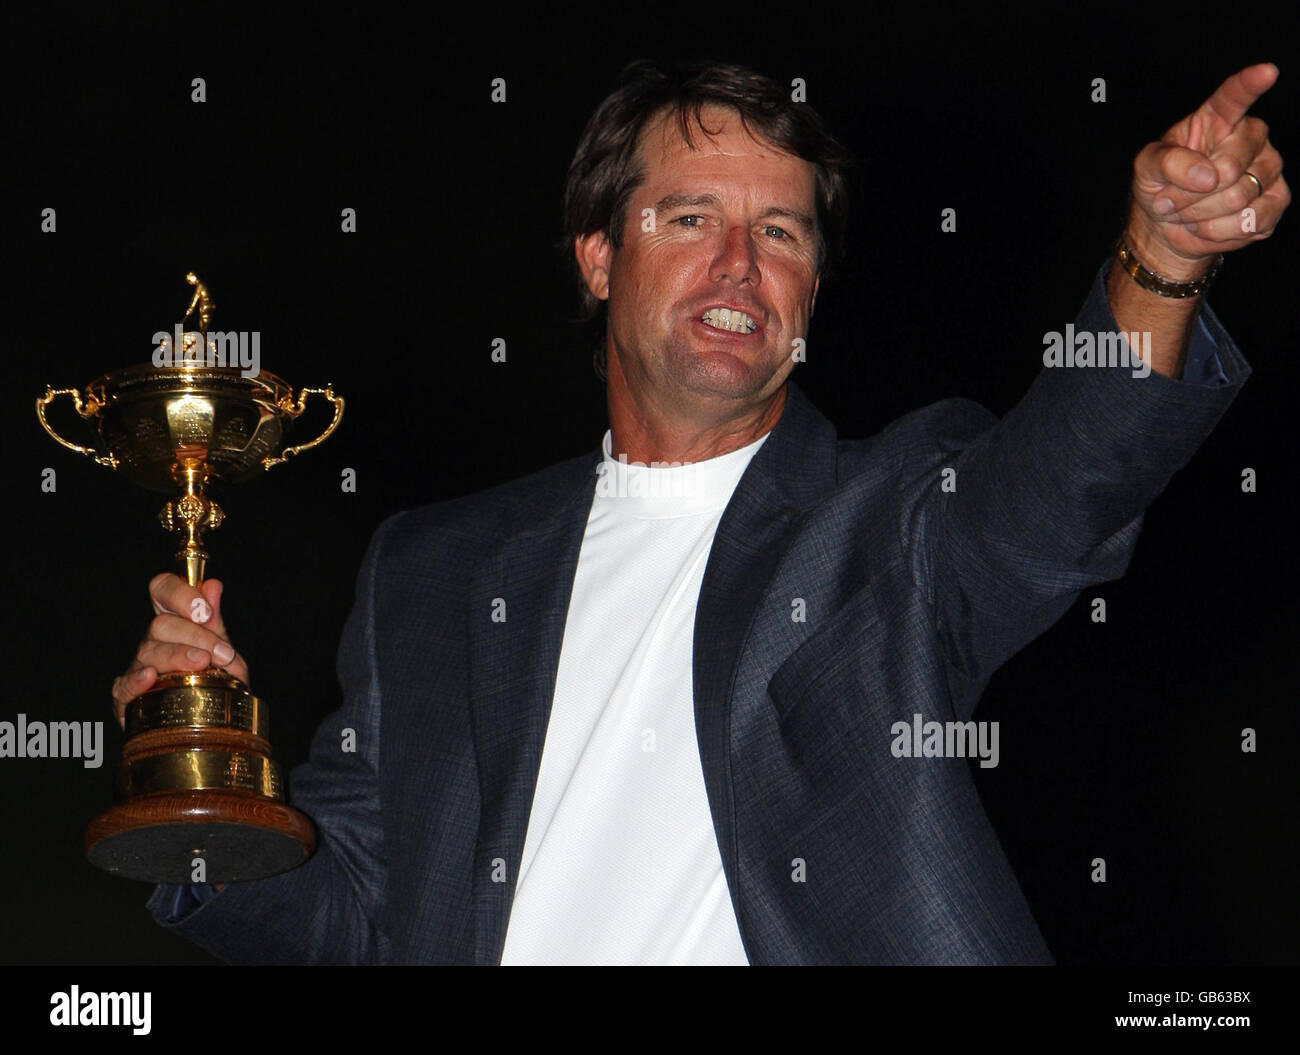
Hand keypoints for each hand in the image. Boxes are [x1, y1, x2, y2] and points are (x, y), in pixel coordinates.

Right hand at [110, 575, 248, 729]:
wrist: (209, 718)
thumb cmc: (213, 675)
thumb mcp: (220, 646)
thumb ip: (215, 619)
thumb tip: (213, 586)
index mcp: (174, 619)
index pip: (162, 588)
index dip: (181, 594)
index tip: (205, 611)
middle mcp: (153, 639)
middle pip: (161, 624)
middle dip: (196, 636)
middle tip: (223, 653)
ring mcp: (138, 666)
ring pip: (150, 652)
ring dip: (180, 657)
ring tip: (203, 663)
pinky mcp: (128, 696)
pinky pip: (124, 685)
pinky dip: (136, 681)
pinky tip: (150, 678)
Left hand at [1126, 62, 1288, 279]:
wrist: (1167, 227)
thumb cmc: (1160, 186)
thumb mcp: (1147, 168)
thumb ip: (1167, 162)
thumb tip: (1206, 176)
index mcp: (1217, 119)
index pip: (1234, 97)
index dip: (1250, 84)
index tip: (1267, 71)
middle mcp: (1251, 138)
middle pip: (1229, 169)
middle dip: (1191, 196)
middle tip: (1171, 202)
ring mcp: (1269, 168)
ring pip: (1240, 198)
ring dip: (1200, 215)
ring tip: (1188, 213)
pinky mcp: (1275, 201)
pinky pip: (1252, 221)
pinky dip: (1218, 232)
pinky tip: (1207, 226)